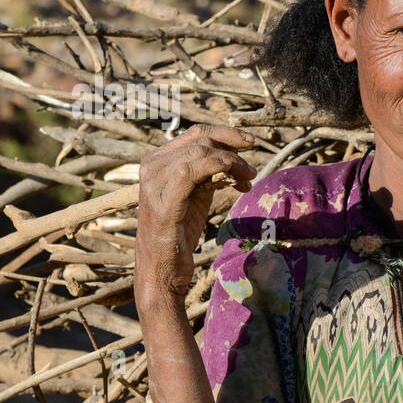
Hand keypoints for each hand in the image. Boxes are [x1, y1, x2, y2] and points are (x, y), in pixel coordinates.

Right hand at [134, 123, 255, 307]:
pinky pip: (193, 171)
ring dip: (233, 162)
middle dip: (234, 148)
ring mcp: (155, 182)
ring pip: (201, 152)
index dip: (227, 134)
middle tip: (251, 169)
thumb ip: (207, 172)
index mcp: (156, 161)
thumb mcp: (195, 194)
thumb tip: (233, 155)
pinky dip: (220, 169)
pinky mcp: (164, 200)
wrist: (162, 268)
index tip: (250, 143)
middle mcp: (152, 166)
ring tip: (247, 179)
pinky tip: (237, 182)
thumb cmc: (180, 232)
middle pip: (201, 139)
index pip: (196, 134)